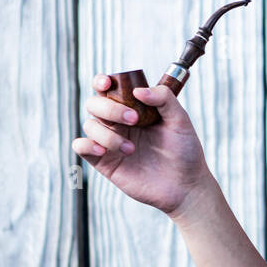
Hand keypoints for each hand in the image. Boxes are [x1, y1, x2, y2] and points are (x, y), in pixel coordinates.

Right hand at [71, 74, 214, 217]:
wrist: (185, 185)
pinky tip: (103, 150)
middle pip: (94, 104)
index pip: (109, 88)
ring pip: (90, 125)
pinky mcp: (105, 162)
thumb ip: (164, 99)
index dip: (101, 81)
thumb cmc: (185, 151)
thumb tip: (139, 90)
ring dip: (108, 134)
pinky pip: (81, 147)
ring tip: (132, 149)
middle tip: (134, 120)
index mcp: (134, 108)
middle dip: (110, 108)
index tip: (107, 83)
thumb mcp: (180, 120)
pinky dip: (86, 144)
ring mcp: (110, 142)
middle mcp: (119, 123)